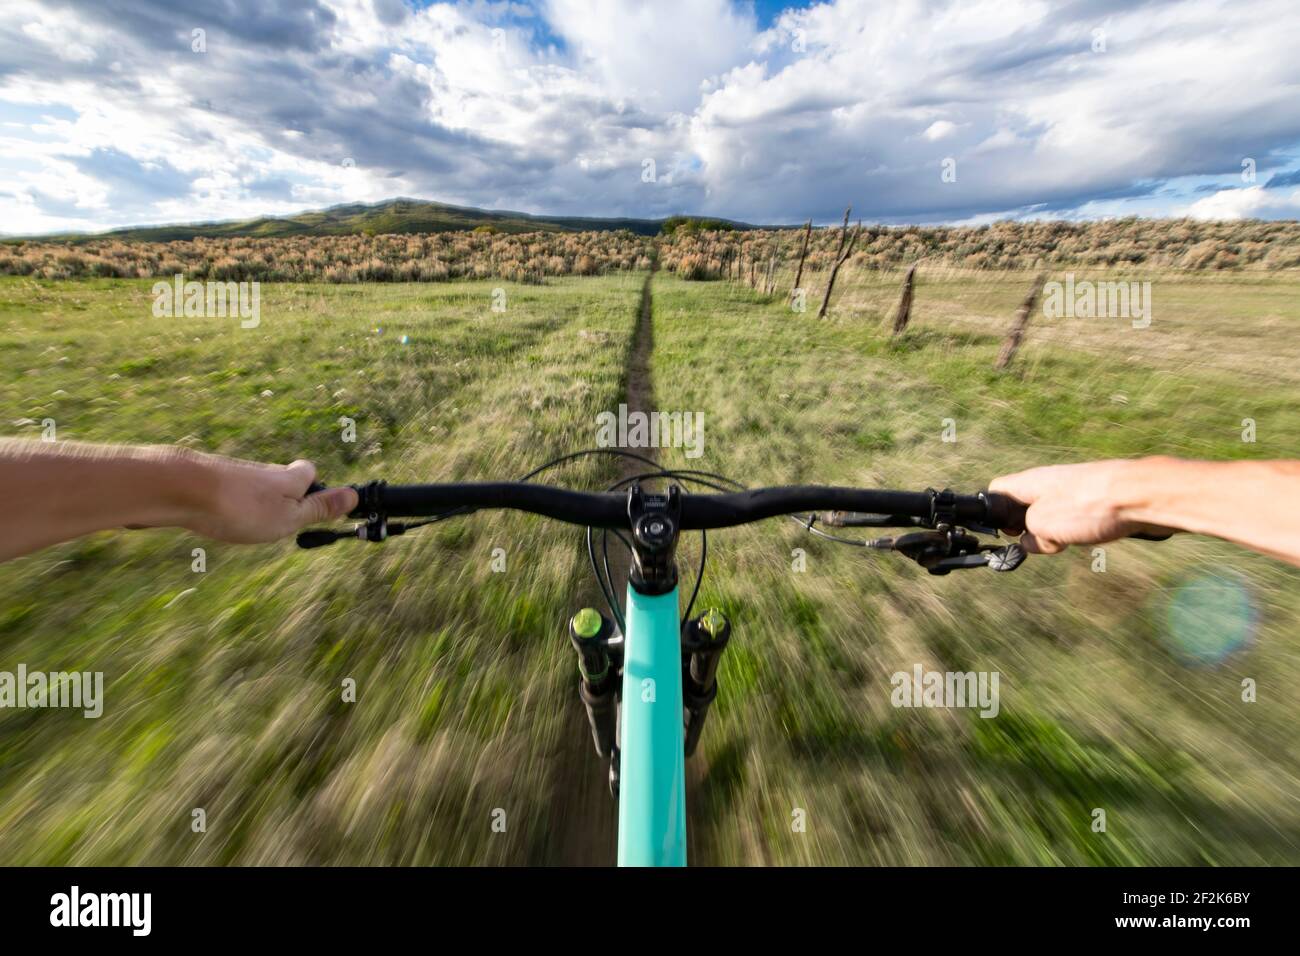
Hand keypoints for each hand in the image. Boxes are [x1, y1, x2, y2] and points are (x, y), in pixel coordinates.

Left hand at [184, 457, 357, 543]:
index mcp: (287, 478)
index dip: (313, 486)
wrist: (182, 489)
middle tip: (279, 524)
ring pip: (252, 487)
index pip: (308, 471)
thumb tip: (355, 495)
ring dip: (254, 504)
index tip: (313, 506)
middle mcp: (263, 471)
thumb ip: (319, 508)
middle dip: (282, 498)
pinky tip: (218, 519)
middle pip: (280, 479)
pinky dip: (229, 504)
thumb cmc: (241, 507)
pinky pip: (227, 491)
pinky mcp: (209, 479)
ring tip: (246, 527)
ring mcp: (235, 473)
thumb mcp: (288, 517)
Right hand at [989, 460, 1176, 554]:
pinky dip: (1078, 529)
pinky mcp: (1096, 498)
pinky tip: (1090, 536)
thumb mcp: (1042, 526)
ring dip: (1055, 532)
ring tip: (1068, 541)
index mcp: (1029, 482)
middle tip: (1040, 543)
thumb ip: (1029, 536)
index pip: (998, 490)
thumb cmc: (1088, 505)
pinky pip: (1076, 516)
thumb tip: (1030, 542)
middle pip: (1026, 505)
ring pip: (1053, 514)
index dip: (995, 514)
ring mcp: (1073, 489)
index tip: (1006, 533)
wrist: (1140, 496)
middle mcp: (1049, 482)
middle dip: (1029, 529)